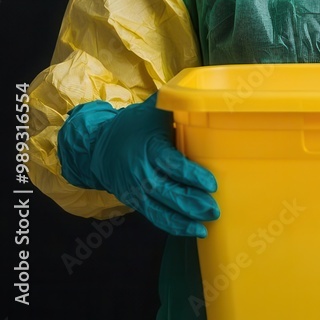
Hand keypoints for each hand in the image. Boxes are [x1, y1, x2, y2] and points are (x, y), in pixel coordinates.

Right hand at [60, 93, 219, 236]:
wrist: (99, 146)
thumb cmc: (135, 124)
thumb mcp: (152, 109)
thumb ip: (176, 102)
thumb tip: (203, 93)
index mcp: (149, 148)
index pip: (171, 164)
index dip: (191, 175)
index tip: (211, 184)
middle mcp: (141, 172)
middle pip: (167, 192)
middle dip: (192, 203)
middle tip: (215, 209)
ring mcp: (137, 190)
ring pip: (161, 209)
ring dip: (184, 220)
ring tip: (207, 224)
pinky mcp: (136, 202)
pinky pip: (155, 217)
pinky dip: (174, 226)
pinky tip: (195, 230)